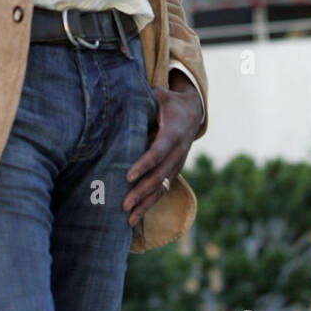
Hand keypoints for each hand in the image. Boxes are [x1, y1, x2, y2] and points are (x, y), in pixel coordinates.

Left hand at [123, 71, 202, 226]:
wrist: (193, 111)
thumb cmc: (168, 102)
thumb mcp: (158, 95)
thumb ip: (142, 98)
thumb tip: (117, 92)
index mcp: (173, 133)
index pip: (157, 152)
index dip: (143, 164)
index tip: (128, 175)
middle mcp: (178, 151)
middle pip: (159, 175)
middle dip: (141, 191)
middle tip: (124, 204)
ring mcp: (178, 163)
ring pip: (162, 187)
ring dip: (145, 204)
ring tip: (128, 218)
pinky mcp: (174, 171)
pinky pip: (163, 190)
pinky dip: (150, 204)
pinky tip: (136, 217)